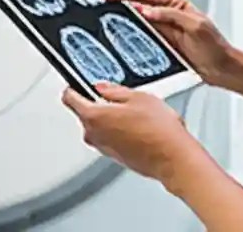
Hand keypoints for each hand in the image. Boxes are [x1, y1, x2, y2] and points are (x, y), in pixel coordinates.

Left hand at [61, 82, 207, 184]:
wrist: (173, 158)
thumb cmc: (158, 130)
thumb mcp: (138, 96)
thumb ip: (114, 90)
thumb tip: (102, 88)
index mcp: (93, 116)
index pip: (69, 98)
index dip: (74, 87)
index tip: (78, 83)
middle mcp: (93, 135)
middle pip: (85, 114)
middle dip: (98, 104)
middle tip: (119, 98)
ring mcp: (103, 148)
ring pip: (99, 127)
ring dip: (111, 120)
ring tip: (135, 114)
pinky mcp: (115, 158)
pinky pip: (111, 139)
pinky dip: (120, 132)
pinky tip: (139, 128)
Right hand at [100, 0, 237, 87]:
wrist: (223, 69)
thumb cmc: (215, 47)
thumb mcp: (195, 26)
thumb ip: (170, 16)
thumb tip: (148, 10)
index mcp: (176, 5)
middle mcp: (168, 15)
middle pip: (137, 6)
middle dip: (117, 3)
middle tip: (98, 3)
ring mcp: (164, 30)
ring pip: (137, 23)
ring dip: (122, 21)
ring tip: (103, 19)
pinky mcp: (162, 45)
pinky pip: (142, 39)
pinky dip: (131, 38)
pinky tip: (120, 39)